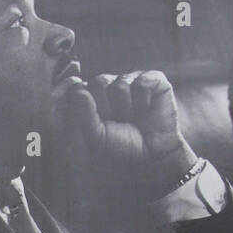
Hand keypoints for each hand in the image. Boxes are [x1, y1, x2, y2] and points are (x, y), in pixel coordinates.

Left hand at [64, 69, 196, 199]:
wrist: (154, 153)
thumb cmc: (123, 144)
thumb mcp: (98, 135)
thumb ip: (85, 114)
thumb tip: (78, 91)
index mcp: (94, 96)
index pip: (82, 88)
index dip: (90, 106)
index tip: (100, 123)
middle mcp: (111, 84)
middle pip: (99, 81)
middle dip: (108, 107)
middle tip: (119, 121)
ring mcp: (132, 80)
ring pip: (120, 84)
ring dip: (127, 107)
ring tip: (134, 118)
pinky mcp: (153, 79)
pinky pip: (142, 83)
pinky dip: (144, 102)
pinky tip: (147, 110)